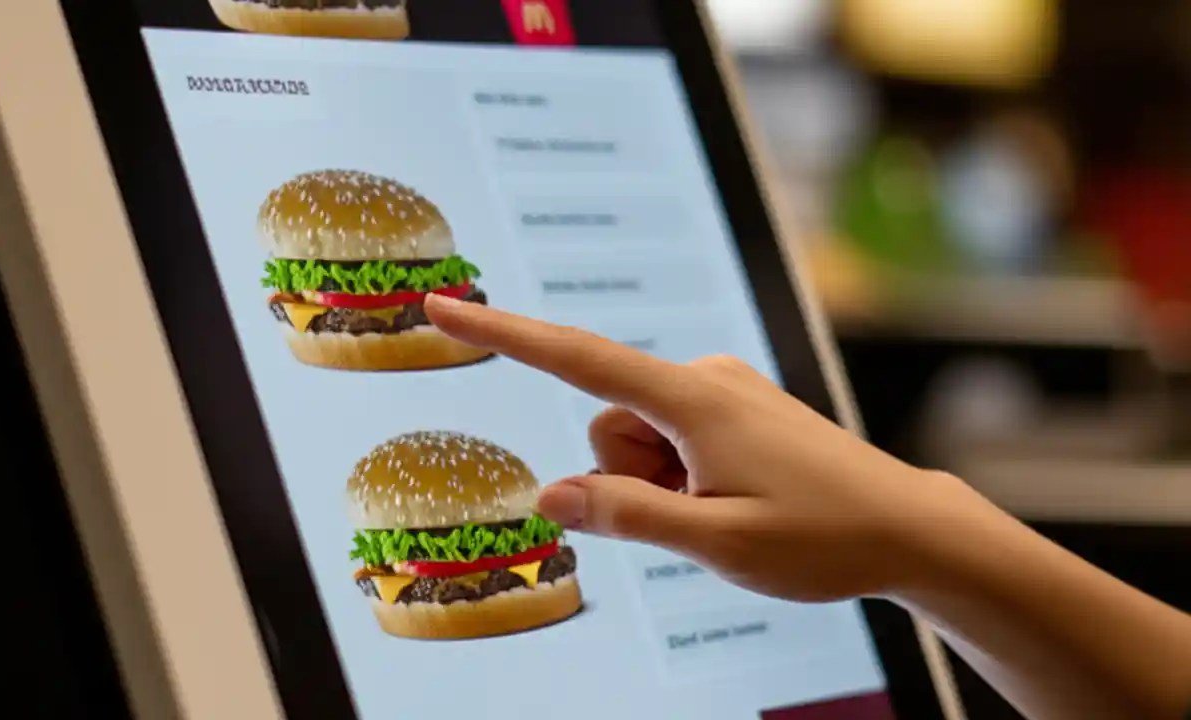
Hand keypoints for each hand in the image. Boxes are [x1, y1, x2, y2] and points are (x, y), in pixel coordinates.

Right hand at [425, 295, 996, 601]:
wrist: (906, 528)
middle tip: (704, 515)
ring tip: (729, 510)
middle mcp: (704, 380)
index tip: (445, 307)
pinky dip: (683, 479)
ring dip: (661, 486)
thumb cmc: (822, 537)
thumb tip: (550, 495)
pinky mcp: (733, 408)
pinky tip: (739, 500)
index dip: (503, 334)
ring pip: (639, 444)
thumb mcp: (717, 541)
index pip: (576, 360)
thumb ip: (627, 517)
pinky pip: (672, 443)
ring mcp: (721, 392)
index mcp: (694, 399)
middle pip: (609, 429)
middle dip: (633, 481)